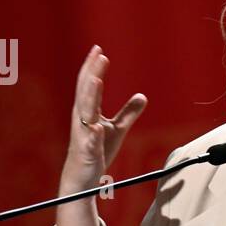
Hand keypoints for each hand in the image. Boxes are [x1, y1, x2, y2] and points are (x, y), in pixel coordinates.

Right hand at [61, 45, 146, 192]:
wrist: (82, 177)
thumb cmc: (97, 150)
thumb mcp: (117, 129)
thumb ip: (129, 112)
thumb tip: (143, 96)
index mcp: (87, 111)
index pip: (89, 84)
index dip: (93, 67)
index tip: (98, 49)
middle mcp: (82, 118)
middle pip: (86, 91)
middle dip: (92, 73)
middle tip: (99, 55)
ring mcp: (83, 134)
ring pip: (85, 111)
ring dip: (90, 96)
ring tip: (96, 79)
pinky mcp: (88, 151)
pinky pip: (90, 140)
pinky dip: (93, 132)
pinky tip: (97, 126)